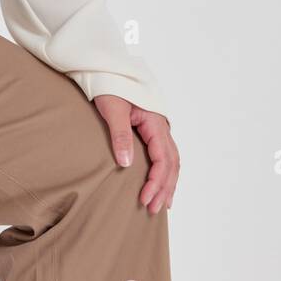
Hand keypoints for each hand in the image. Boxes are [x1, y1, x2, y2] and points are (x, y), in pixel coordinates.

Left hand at [94, 95, 179, 213]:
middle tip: (153, 209)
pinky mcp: (152, 132)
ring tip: (162, 205)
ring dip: (168, 184)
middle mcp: (161, 127)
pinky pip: (165, 156)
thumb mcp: (113, 110)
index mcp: (155, 122)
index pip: (162, 159)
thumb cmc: (110, 87)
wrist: (109, 70)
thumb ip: (120, 135)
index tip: (144, 199)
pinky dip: (166, 174)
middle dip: (164, 188)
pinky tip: (162, 187)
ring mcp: (159, 129)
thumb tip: (125, 164)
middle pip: (171, 163)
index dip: (156, 181)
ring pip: (172, 161)